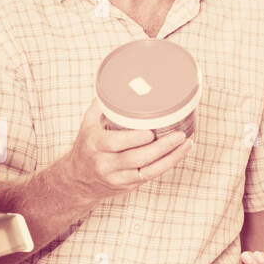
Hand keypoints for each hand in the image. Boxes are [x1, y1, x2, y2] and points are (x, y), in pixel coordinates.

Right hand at [59, 98, 193, 202]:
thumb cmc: (87, 144)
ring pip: (147, 171)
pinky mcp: (127, 185)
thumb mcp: (88, 123)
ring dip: (170, 158)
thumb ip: (104, 103)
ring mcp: (117, 177)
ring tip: (186, 143)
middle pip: (135, 158)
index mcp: (94, 144)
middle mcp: (104, 163)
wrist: (78, 179)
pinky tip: (179, 154)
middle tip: (179, 135)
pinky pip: (150, 176)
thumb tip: (122, 78)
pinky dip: (167, 165)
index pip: (114, 143)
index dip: (133, 139)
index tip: (150, 132)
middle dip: (160, 148)